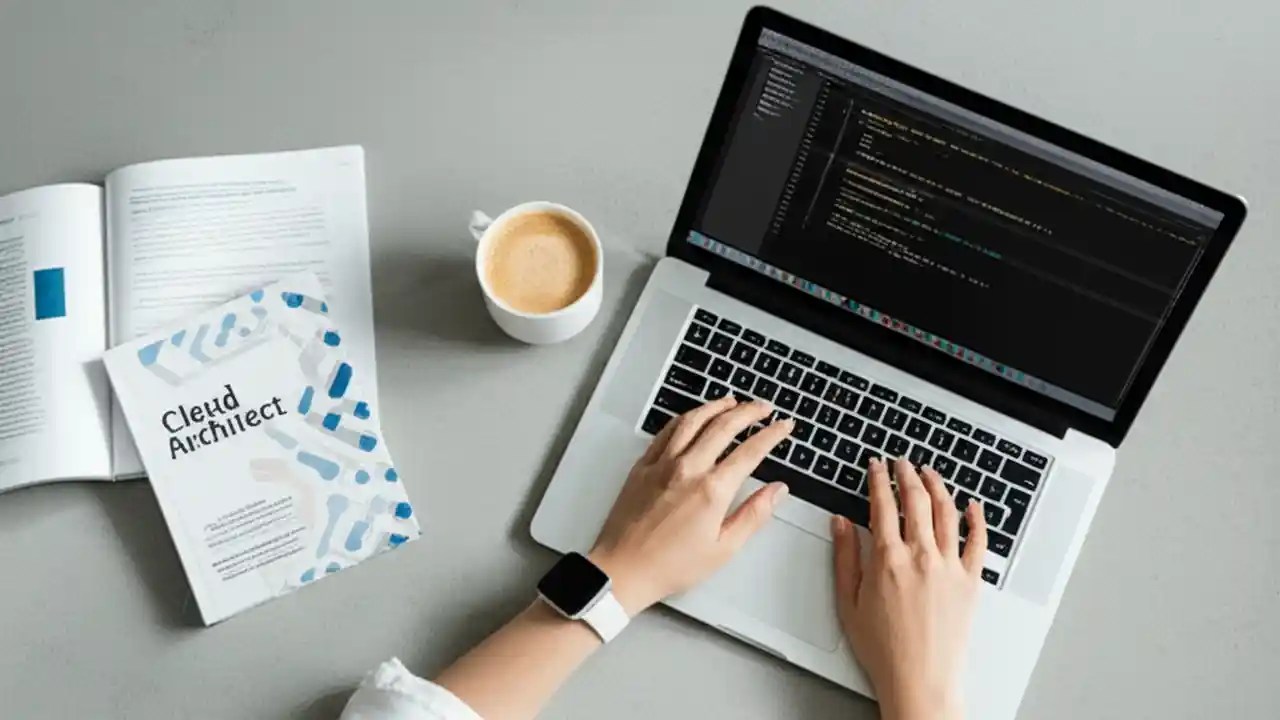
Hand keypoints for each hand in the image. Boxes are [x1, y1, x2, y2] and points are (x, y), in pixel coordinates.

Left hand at [589, 397, 792, 614]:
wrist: (623, 569)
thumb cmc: (671, 565)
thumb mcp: (723, 548)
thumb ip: (753, 514)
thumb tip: (777, 491)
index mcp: (711, 490)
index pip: (750, 451)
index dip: (771, 435)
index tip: (783, 425)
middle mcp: (687, 469)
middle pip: (723, 426)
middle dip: (748, 412)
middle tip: (763, 407)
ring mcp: (662, 464)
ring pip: (693, 421)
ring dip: (715, 406)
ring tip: (731, 401)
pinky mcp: (643, 466)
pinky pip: (666, 432)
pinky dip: (684, 419)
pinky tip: (692, 417)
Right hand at [832, 458, 986, 719]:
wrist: (920, 679)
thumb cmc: (883, 649)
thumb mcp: (848, 602)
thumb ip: (844, 557)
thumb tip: (840, 523)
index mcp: (887, 559)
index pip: (882, 504)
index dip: (878, 479)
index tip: (876, 466)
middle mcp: (921, 556)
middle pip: (916, 500)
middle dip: (907, 474)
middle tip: (902, 463)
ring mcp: (949, 567)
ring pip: (946, 512)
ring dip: (938, 486)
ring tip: (931, 473)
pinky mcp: (970, 582)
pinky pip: (978, 541)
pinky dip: (977, 519)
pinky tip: (973, 505)